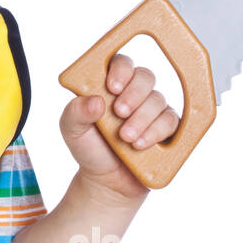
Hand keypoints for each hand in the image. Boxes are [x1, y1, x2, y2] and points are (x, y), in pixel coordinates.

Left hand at [59, 51, 180, 202]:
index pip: (121, 63)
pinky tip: (139, 144)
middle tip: (119, 113)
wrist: (106, 180)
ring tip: (125, 137)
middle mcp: (132, 92)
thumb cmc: (89, 148)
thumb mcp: (72, 129)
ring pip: (158, 99)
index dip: (120, 70)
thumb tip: (95, 100)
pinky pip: (171, 120)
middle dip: (134, 94)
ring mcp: (151, 109)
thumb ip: (76, 111)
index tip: (112, 87)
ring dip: (141, 118)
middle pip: (145, 76)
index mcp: (109, 85)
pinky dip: (155, 132)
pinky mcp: (166, 127)